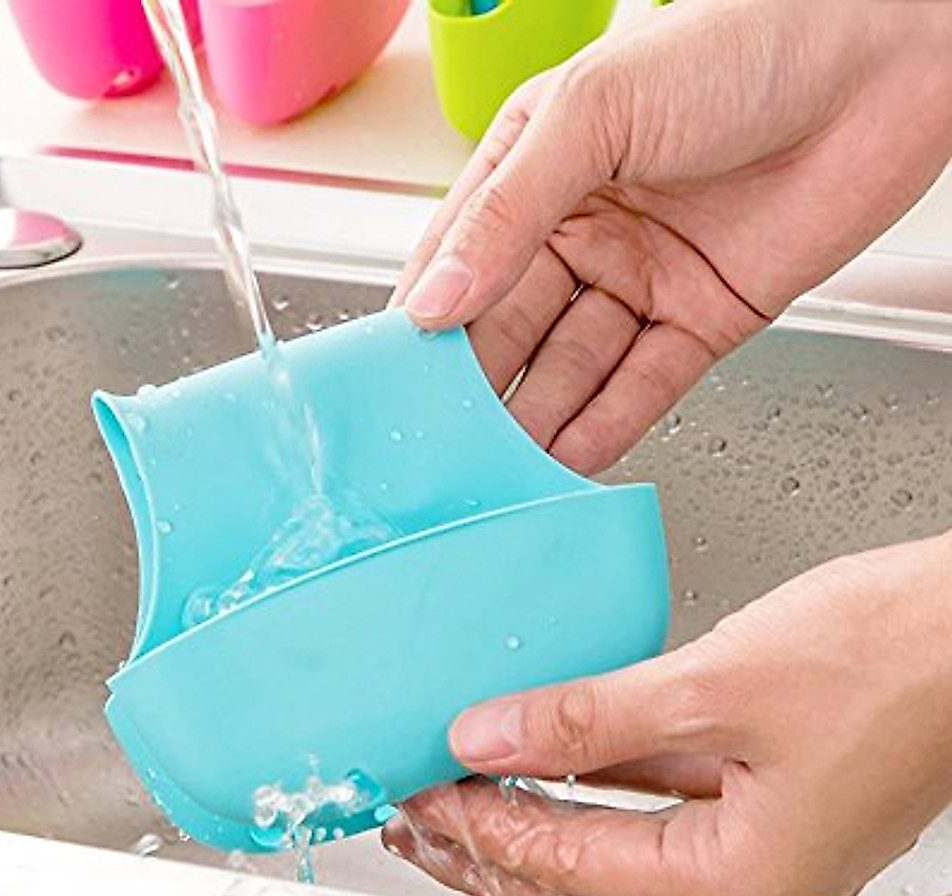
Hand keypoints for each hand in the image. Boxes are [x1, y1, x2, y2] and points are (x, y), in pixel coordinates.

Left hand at [383, 534, 951, 895]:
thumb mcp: (719, 685)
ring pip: (606, 844)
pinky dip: (586, 783)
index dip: (477, 827)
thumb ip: (591, 720)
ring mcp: (753, 845)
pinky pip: (648, 805)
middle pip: (575, 882)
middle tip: (411, 814)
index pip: (562, 865)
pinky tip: (540, 754)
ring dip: (529, 814)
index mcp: (733, 882)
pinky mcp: (760, 798)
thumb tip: (487, 735)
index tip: (415, 791)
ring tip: (456, 787)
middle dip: (486, 846)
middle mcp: (742, 886)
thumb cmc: (901, 659)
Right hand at [395, 0, 951, 473]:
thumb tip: (433, 299)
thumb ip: (507, 214)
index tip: (390, 383)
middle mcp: (582, 231)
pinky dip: (604, 426)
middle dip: (475, 388)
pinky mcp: (700, 320)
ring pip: (569, 368)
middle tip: (439, 443)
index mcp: (536, 170)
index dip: (421, 324)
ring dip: (533, 419)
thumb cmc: (746, 40)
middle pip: (509, 329)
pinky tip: (566, 459)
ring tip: (493, 469)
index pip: (458, 263)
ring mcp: (640, 280)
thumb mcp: (594, 114)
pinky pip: (639, 386)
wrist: (890, 55)